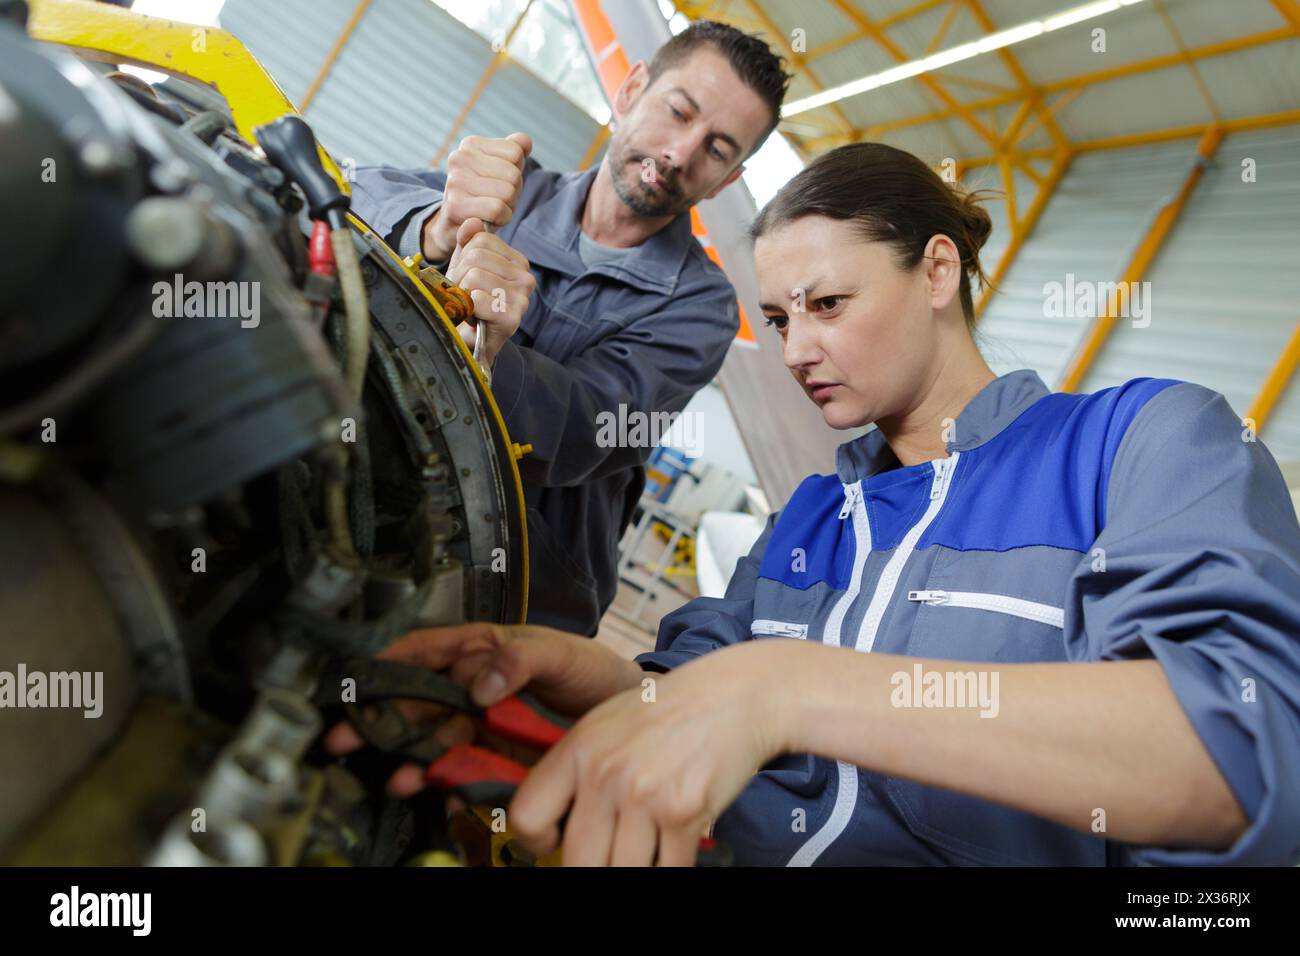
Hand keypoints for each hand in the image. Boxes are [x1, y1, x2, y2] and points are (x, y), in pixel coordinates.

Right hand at [323, 622, 643, 796]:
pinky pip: (464, 772)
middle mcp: (474, 689)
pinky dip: (448, 784)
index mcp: (481, 651)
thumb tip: (478, 684)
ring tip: (398, 776)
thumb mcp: (559, 652)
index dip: (388, 661)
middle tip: (349, 736)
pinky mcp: (498, 758)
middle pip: (418, 702)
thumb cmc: (592, 670)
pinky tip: (437, 792)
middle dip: (380, 719)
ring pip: (435, 742)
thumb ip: (517, 660)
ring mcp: (483, 726)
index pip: (425, 651)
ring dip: (410, 760)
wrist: (626, 712)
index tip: (358, 677)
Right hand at [423, 132, 531, 262]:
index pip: (516, 153)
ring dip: (508, 208)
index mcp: (470, 144)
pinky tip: (488, 220)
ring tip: (491, 210)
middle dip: (513, 193)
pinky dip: (501, 219)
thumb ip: (514, 151)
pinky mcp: (455, 205)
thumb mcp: (501, 170)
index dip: (515, 173)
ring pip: (507, 193)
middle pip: (513, 174)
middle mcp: (459, 158)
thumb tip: (526, 141)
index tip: (499, 182)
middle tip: (496, 200)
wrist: (454, 226)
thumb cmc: (483, 195)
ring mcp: (455, 181)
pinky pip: (497, 209)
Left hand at [444, 218, 533, 368]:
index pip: (480, 239)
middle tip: (466, 296)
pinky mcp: (512, 319)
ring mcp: (522, 299)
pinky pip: (477, 299)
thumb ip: (468, 241)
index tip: (468, 279)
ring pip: (473, 276)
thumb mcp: (466, 265)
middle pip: (475, 257)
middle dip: (460, 277)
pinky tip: (474, 318)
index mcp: (518, 262)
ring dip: (462, 294)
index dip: (463, 258)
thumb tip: (472, 223)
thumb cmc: (469, 302)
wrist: (471, 343)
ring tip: (470, 307)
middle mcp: (525, 278)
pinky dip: (467, 308)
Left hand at [506, 639, 790, 865]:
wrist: (733, 697)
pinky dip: (672, 867)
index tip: (558, 842)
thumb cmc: (669, 713)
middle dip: (596, 866)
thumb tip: (555, 828)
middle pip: (578, 862)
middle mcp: (606, 773)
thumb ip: (576, 772)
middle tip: (613, 853)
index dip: (539, 841)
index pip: (527, 817)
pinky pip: (668, 871)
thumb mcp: (606, 725)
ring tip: (648, 845)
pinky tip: (675, 847)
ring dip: (638, 867)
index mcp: (578, 749)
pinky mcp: (684, 813)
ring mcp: (645, 795)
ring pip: (624, 873)